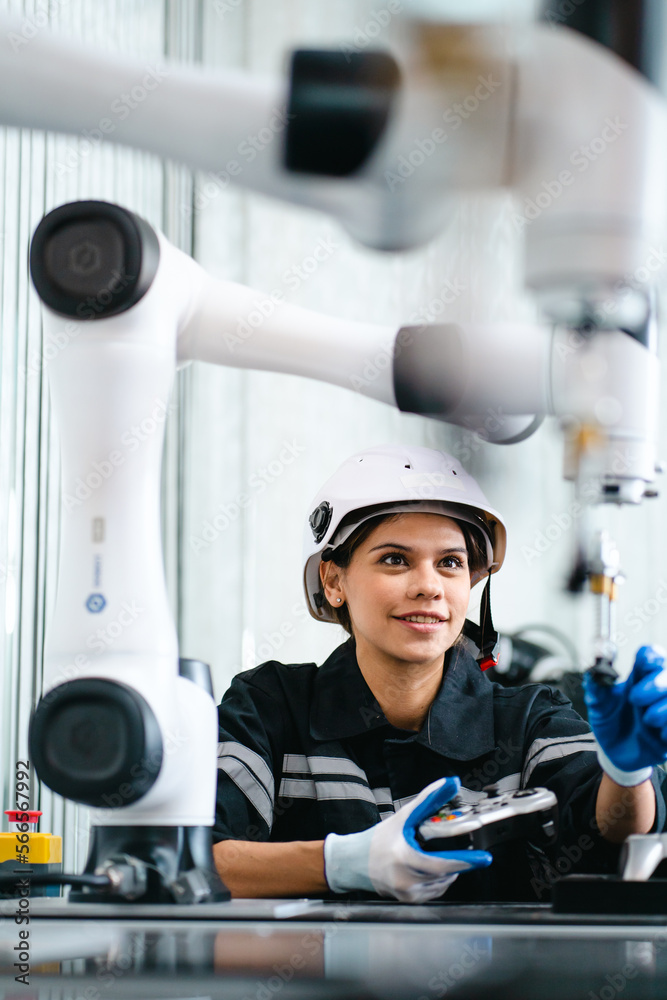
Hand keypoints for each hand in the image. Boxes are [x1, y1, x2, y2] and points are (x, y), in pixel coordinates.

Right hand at [324, 776, 491, 902]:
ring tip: (442, 857)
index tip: (484, 859)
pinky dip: (438, 880)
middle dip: (459, 863)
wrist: (352, 862)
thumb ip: (428, 800)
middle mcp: (406, 879)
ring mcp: (407, 893)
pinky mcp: (407, 900)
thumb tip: (450, 783)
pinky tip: (432, 869)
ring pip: (441, 884)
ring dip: (448, 871)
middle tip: (473, 855)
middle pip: (445, 873)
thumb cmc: (377, 839)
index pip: (442, 864)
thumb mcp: (403, 818)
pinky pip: (433, 892)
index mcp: (405, 858)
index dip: (465, 862)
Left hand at [584, 645, 666, 778]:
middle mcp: (656, 692)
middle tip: (634, 698)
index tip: (642, 661)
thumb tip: (596, 663)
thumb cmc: (608, 722)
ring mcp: (665, 711)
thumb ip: (596, 684)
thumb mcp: (598, 704)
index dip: (651, 655)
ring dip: (664, 708)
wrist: (613, 754)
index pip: (652, 656)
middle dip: (656, 683)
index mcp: (639, 678)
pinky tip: (659, 735)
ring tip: (646, 719)